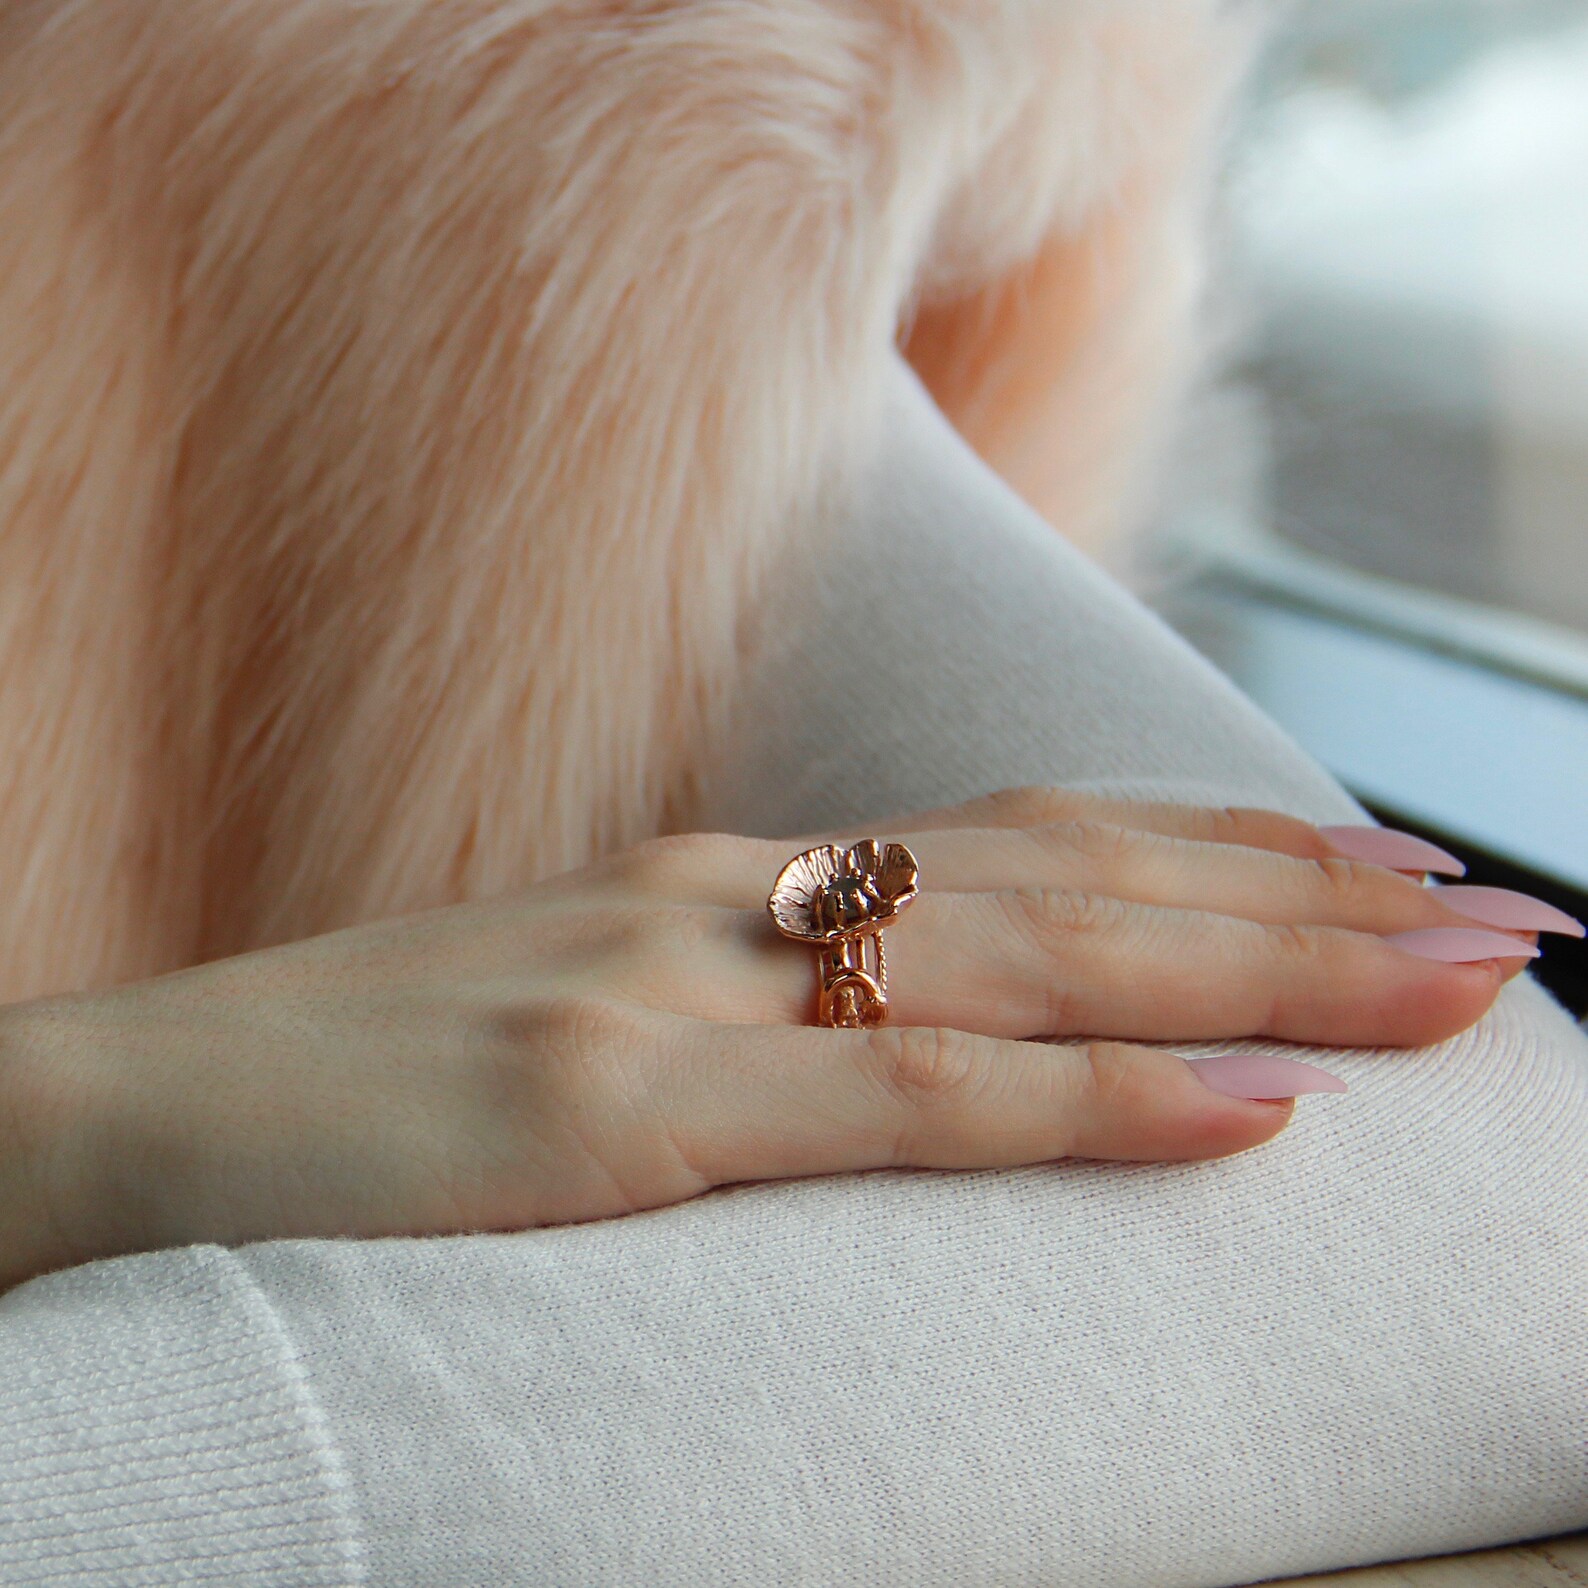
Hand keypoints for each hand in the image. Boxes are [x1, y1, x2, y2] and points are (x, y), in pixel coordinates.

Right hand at [0, 786, 1536, 1288]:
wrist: (131, 1110)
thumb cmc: (368, 1083)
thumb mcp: (596, 1012)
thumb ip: (752, 1009)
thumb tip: (901, 1026)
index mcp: (724, 887)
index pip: (1020, 843)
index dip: (1213, 850)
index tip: (1371, 868)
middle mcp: (723, 903)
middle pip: (1068, 888)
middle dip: (1297, 902)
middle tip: (1491, 917)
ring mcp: (669, 995)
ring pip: (1022, 963)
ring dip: (1252, 970)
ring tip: (1439, 980)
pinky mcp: (609, 1113)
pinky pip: (898, 1102)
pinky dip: (1084, 1096)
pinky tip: (1247, 1102)